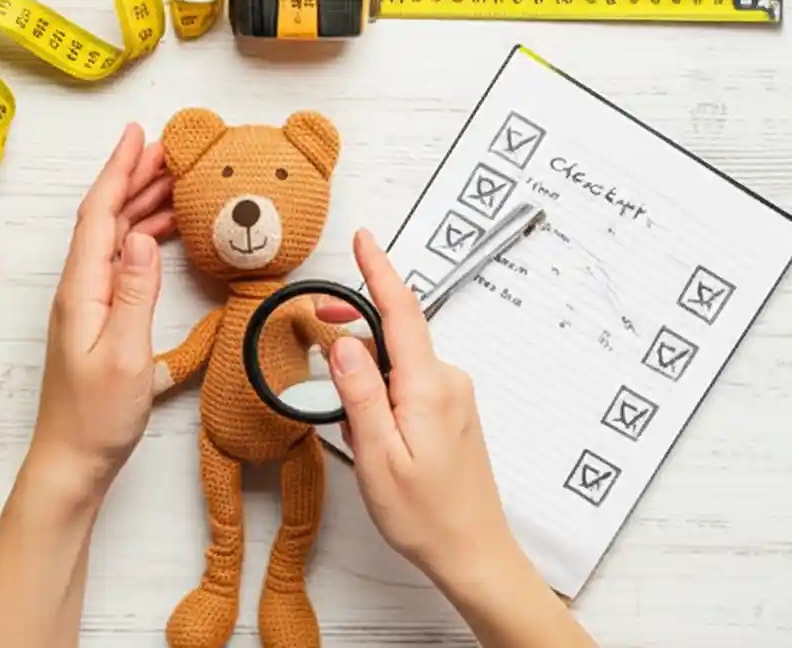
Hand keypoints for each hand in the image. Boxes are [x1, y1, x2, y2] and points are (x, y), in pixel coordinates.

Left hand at [31, 122, 175, 495]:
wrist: (72, 462)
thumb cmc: (97, 417)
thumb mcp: (125, 355)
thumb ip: (134, 293)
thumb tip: (140, 236)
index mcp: (81, 290)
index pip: (99, 215)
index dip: (119, 170)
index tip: (139, 135)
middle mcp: (78, 289)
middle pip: (105, 218)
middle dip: (135, 177)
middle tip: (171, 149)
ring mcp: (86, 304)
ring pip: (112, 239)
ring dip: (140, 205)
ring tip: (174, 181)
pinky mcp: (97, 320)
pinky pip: (119, 263)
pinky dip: (141, 238)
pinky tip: (160, 235)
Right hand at [322, 230, 597, 647]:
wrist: (474, 552)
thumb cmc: (425, 515)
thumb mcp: (378, 456)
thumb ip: (360, 393)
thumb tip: (344, 342)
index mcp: (428, 387)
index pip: (401, 311)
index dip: (379, 270)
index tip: (364, 238)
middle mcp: (448, 382)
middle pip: (397, 333)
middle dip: (356, 327)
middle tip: (316, 328)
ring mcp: (455, 396)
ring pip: (400, 362)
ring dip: (368, 374)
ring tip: (354, 427)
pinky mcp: (454, 412)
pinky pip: (411, 383)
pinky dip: (384, 392)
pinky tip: (375, 433)